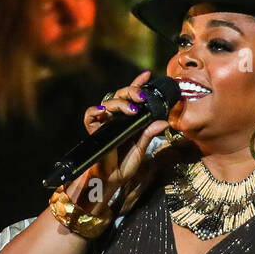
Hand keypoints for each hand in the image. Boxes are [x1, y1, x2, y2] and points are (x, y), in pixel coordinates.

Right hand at [65, 70, 169, 216]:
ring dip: (120, 103)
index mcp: (128, 119)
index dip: (138, 84)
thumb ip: (149, 134)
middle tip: (142, 96)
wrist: (112, 179)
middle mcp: (116, 117)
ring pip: (108, 102)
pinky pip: (90, 114)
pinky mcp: (93, 129)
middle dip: (132, 91)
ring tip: (133, 110)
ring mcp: (104, 122)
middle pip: (120, 95)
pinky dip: (95, 110)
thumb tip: (164, 122)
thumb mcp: (142, 148)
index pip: (132, 97)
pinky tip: (104, 111)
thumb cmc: (125, 164)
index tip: (148, 74)